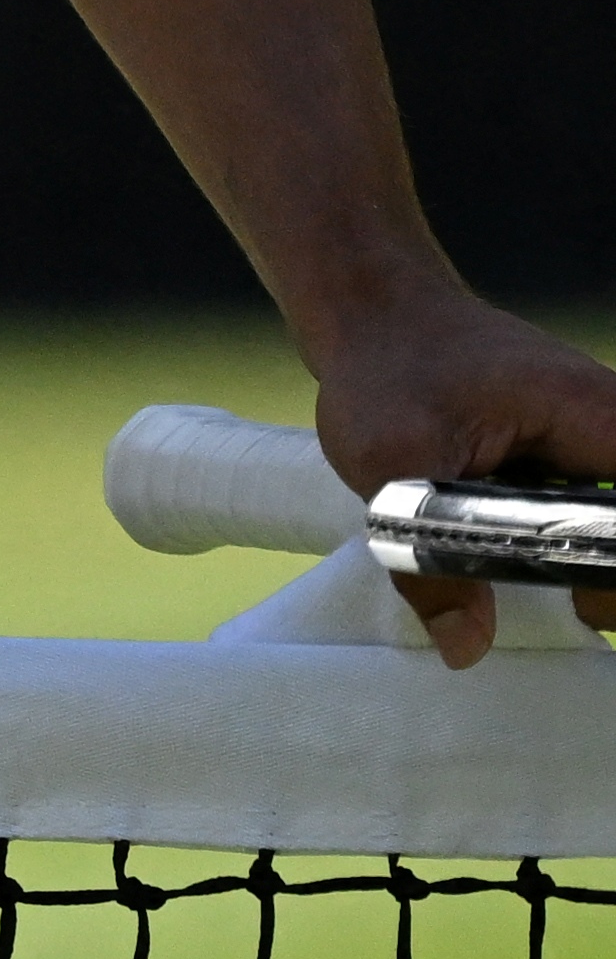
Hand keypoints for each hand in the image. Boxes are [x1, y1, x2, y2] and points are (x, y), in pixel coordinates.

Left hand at [301, 286, 615, 665]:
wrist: (367, 312)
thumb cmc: (385, 367)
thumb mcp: (391, 464)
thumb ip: (431, 558)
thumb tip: (466, 647)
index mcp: (605, 421)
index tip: (595, 603)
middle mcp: (615, 432)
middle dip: (609, 579)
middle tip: (577, 611)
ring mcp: (596, 448)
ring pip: (611, 534)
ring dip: (585, 570)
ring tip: (552, 599)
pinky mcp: (569, 464)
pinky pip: (587, 523)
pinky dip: (560, 552)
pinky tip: (526, 573)